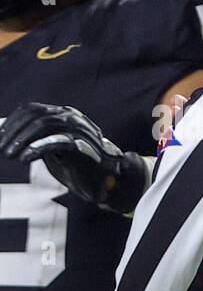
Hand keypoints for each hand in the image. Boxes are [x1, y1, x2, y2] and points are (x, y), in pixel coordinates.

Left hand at [0, 101, 146, 212]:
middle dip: (14, 131)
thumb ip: (32, 137)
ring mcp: (79, 130)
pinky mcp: (84, 146)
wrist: (105, 181)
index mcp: (63, 114)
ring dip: (22, 139)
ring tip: (10, 155)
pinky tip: (25, 158)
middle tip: (1, 148)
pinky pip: (57, 141)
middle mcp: (72, 117)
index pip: (32, 109)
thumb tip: (2, 131)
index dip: (12, 122)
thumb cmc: (75, 163)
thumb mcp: (50, 146)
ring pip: (44, 124)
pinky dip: (37, 148)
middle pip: (35, 114)